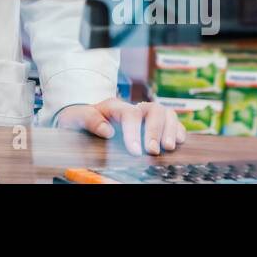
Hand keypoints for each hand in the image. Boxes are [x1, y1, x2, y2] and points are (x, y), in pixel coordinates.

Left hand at [54, 98, 186, 155]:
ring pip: (166, 112)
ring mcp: (146, 114)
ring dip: (171, 129)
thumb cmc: (81, 118)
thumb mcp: (77, 116)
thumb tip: (108, 131)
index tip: (135, 151)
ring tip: (169, 147)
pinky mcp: (156, 123)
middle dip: (155, 131)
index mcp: (116, 105)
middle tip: (152, 151)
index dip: (134, 132)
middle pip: (153, 109)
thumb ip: (90, 120)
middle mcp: (134, 107)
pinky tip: (179, 142)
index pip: (130, 114)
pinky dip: (179, 130)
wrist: (84, 116)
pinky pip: (174, 122)